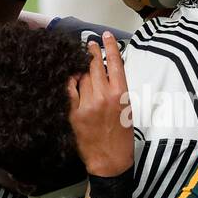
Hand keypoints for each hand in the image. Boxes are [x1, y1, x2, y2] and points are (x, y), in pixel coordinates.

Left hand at [66, 33, 132, 176]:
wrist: (110, 161)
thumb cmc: (122, 136)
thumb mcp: (127, 110)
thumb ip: (117, 90)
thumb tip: (107, 73)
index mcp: (121, 94)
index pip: (115, 64)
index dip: (110, 47)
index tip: (106, 36)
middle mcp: (104, 96)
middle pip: (95, 66)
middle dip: (91, 53)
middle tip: (89, 44)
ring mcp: (88, 104)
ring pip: (82, 77)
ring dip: (81, 68)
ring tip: (80, 61)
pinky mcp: (74, 113)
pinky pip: (70, 90)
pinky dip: (70, 82)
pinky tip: (70, 76)